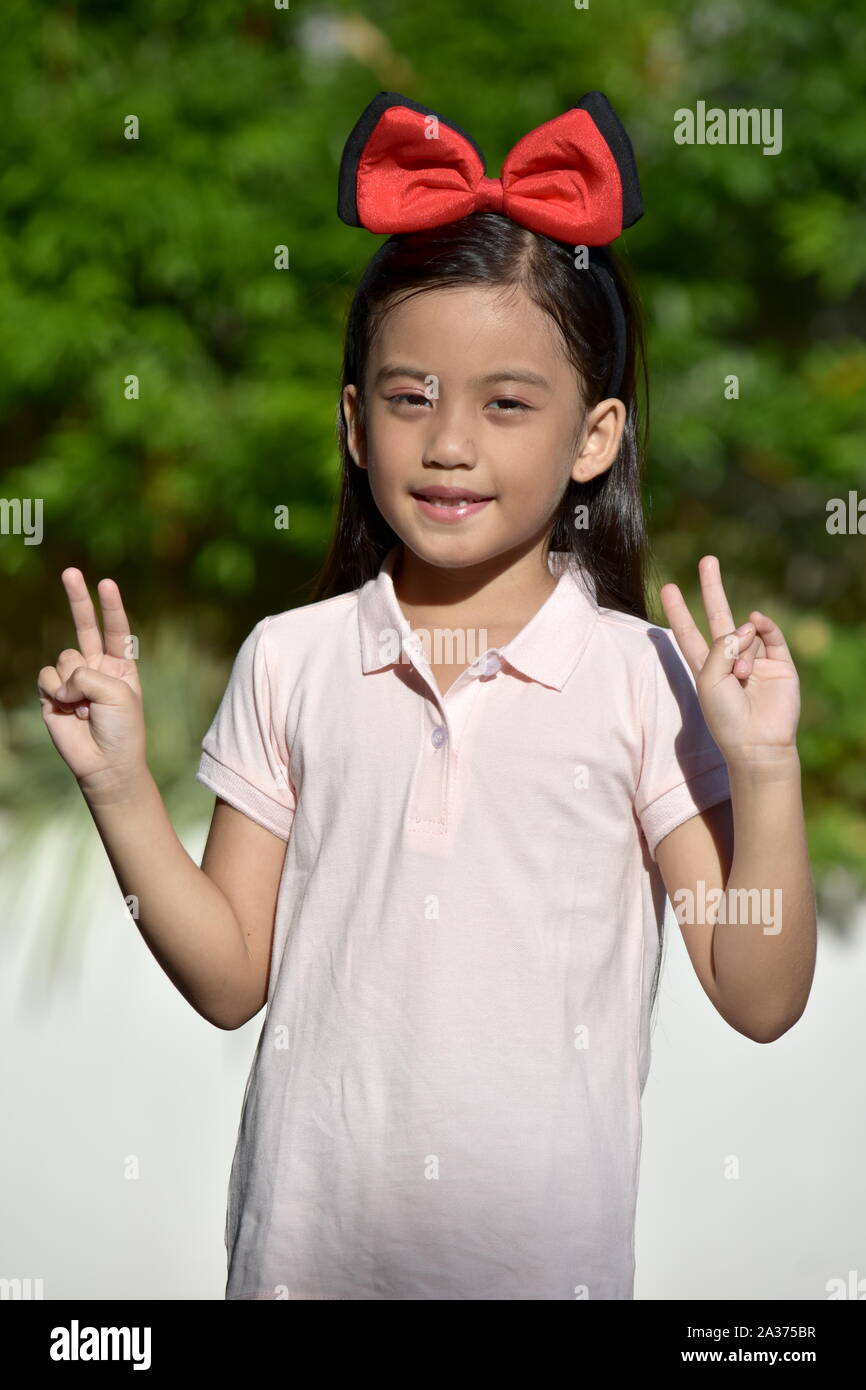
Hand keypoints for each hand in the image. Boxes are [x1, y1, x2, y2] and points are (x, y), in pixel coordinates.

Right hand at [37, 569, 147, 799]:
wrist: (105, 763)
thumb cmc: (122, 728)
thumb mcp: (118, 693)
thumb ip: (89, 673)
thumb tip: (61, 678)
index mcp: (121, 665)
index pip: (116, 629)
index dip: (111, 606)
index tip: (106, 583)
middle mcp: (96, 666)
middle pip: (84, 625)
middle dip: (77, 598)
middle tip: (70, 571)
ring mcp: (73, 679)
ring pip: (65, 657)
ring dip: (75, 683)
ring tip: (85, 707)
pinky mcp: (52, 693)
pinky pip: (48, 676)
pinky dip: (58, 691)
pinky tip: (68, 710)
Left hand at [659, 555, 800, 766]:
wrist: (758, 743)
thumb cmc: (726, 718)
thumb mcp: (709, 682)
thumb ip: (720, 649)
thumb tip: (746, 623)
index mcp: (705, 667)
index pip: (687, 632)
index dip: (679, 611)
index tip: (668, 588)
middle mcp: (729, 659)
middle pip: (718, 616)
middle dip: (713, 588)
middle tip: (708, 560)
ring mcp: (755, 659)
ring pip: (745, 633)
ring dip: (742, 648)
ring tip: (743, 675)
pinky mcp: (779, 662)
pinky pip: (770, 635)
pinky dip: (764, 626)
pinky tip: (756, 621)